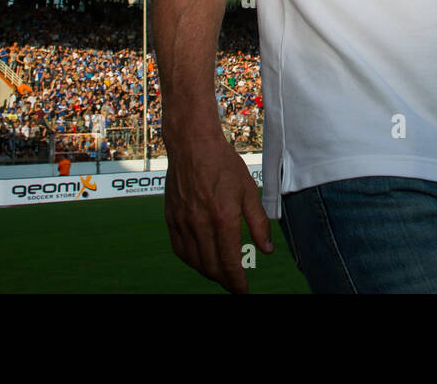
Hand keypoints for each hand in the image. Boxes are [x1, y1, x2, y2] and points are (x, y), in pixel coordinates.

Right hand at [164, 133, 272, 292]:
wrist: (193, 144)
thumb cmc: (224, 164)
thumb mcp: (249, 191)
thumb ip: (258, 223)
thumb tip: (265, 250)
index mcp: (222, 217)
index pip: (229, 262)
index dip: (237, 282)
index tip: (243, 290)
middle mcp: (200, 223)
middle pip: (211, 267)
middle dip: (224, 280)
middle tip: (234, 284)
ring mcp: (183, 222)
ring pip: (194, 261)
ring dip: (208, 272)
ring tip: (220, 273)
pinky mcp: (171, 218)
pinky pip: (179, 249)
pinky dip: (191, 260)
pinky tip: (201, 259)